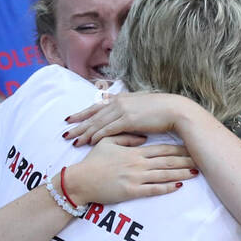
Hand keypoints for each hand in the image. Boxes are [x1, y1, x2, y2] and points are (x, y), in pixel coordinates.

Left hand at [65, 92, 187, 145]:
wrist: (176, 110)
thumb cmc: (162, 111)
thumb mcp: (141, 107)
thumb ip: (129, 108)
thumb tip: (121, 114)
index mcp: (121, 98)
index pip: (96, 107)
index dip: (82, 113)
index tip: (70, 119)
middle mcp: (119, 102)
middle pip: (93, 115)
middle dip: (77, 125)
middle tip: (65, 134)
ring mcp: (123, 110)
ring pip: (98, 123)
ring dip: (85, 133)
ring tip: (73, 141)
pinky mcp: (128, 119)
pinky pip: (108, 129)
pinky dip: (98, 135)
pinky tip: (89, 142)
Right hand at [65, 138, 196, 205]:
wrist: (81, 180)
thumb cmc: (93, 162)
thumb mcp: (108, 143)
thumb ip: (127, 138)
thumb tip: (143, 137)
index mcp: (134, 151)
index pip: (161, 148)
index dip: (178, 148)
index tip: (190, 147)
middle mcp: (138, 164)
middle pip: (167, 161)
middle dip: (185, 160)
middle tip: (200, 159)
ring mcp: (136, 178)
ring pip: (164, 175)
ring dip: (181, 174)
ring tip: (195, 172)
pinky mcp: (132, 191)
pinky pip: (153, 190)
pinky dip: (167, 188)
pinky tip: (178, 186)